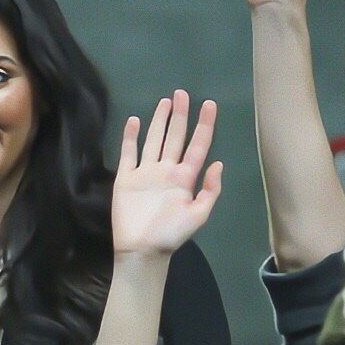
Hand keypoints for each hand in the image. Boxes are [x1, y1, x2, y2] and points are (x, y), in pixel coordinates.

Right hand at [112, 92, 223, 259]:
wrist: (142, 251)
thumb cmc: (171, 235)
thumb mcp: (198, 215)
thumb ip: (209, 190)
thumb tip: (218, 164)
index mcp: (185, 178)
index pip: (197, 145)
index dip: (204, 125)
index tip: (209, 104)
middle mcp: (166, 171)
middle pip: (175, 137)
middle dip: (180, 116)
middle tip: (182, 93)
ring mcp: (146, 173)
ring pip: (153, 140)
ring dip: (159, 121)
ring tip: (165, 102)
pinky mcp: (126, 179)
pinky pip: (129, 154)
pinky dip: (131, 138)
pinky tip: (134, 121)